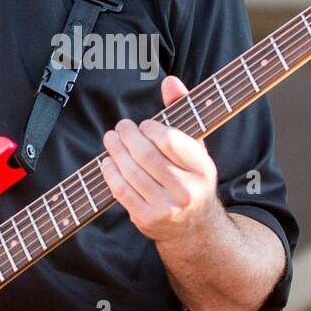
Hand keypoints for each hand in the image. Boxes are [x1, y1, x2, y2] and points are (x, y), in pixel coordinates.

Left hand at [100, 74, 223, 244]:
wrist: (194, 229)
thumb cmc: (191, 179)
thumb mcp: (196, 148)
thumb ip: (184, 112)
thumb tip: (170, 81)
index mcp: (202, 169)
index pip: (170, 140)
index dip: (151, 129)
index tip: (144, 125)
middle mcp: (187, 190)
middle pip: (146, 155)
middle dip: (128, 137)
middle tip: (120, 128)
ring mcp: (167, 207)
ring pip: (131, 172)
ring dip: (115, 152)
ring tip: (110, 139)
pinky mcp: (147, 219)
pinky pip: (122, 191)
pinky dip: (111, 173)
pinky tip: (108, 162)